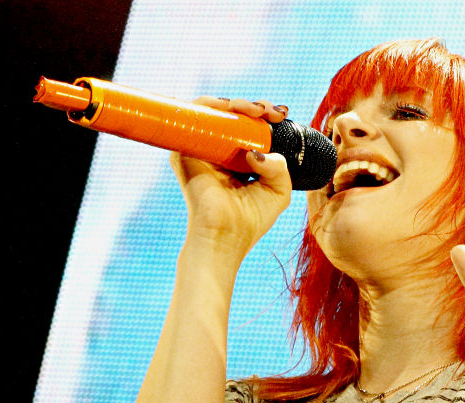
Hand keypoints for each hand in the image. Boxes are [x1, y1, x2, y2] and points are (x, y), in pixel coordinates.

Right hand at [171, 98, 291, 260]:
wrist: (224, 237)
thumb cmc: (249, 221)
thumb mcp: (279, 191)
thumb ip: (280, 167)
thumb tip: (256, 151)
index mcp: (237, 160)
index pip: (248, 127)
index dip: (265, 115)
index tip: (281, 116)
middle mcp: (217, 152)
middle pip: (234, 115)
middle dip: (256, 106)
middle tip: (271, 113)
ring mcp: (200, 150)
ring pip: (215, 111)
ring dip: (238, 102)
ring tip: (257, 111)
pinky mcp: (183, 150)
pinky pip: (194, 115)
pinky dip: (211, 104)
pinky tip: (232, 108)